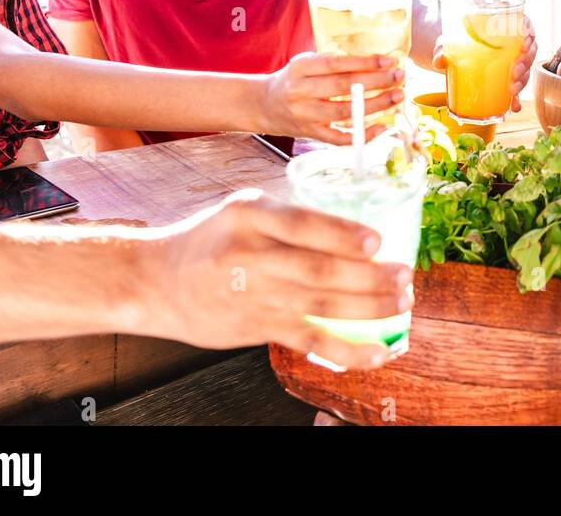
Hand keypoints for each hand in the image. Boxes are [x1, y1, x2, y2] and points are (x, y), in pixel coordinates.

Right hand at [144, 189, 412, 369]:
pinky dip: (349, 350)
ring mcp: (255, 295)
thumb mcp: (242, 209)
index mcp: (250, 215)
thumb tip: (355, 226)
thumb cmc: (210, 239)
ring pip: (322, 304)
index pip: (303, 225)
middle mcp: (252, 255)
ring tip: (402, 303)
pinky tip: (379, 352)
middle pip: (319, 269)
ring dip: (369, 307)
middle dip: (369, 276)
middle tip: (405, 276)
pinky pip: (311, 341)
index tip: (377, 242)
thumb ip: (290, 215)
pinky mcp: (258, 328)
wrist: (155, 281)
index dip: (343, 235)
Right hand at [261, 52, 403, 144]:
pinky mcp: (311, 134)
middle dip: (377, 82)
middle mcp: (301, 91)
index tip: (389, 61)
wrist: (264, 105)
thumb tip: (377, 62)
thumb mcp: (306, 63)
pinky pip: (340, 138)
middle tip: (400, 77)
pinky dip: (363, 134)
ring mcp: (306, 115)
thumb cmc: (294, 80)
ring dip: (376, 105)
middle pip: (344, 87)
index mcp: (300, 68)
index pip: (337, 64)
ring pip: (345, 112)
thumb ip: (333, 62)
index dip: (365, 63)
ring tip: (397, 96)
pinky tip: (382, 126)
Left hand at [430, 15, 537, 113]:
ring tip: (512, 90)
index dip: (530, 34)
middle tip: (514, 72)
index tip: (524, 43)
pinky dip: (516, 99)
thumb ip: (443, 48)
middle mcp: (513, 44)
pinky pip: (517, 88)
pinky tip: (513, 106)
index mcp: (504, 26)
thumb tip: (440, 60)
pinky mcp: (508, 80)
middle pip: (530, 50)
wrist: (454, 57)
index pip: (525, 25)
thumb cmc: (457, 42)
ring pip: (527, 70)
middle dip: (526, 62)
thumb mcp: (449, 41)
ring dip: (523, 81)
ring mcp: (512, 62)